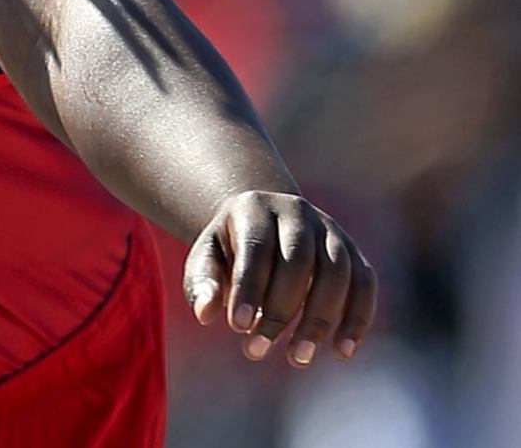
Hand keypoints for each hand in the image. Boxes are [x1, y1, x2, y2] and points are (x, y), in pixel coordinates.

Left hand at [183, 191, 378, 367]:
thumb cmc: (228, 248)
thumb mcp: (206, 258)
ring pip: (336, 273)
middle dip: (279, 311)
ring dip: (320, 320)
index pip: (256, 248)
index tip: (237, 328)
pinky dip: (357, 318)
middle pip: (298, 261)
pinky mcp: (353, 251)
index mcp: (254, 208)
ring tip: (298, 358)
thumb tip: (205, 315)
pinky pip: (365, 283)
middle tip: (257, 350)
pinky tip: (341, 352)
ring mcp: (330, 229)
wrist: (261, 221)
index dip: (248, 288)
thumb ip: (203, 283)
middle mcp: (297, 212)